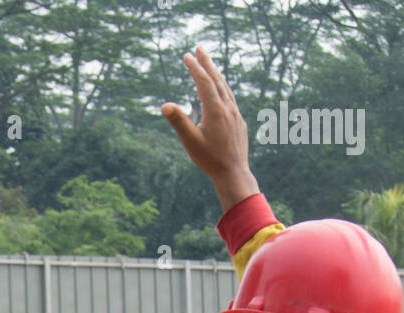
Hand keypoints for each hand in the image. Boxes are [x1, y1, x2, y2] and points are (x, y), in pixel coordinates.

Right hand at [161, 45, 258, 212]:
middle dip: (207, 63)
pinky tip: (220, 91)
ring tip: (209, 65)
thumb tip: (165, 105)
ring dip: (216, 74)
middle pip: (217, 79)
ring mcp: (235, 114)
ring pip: (225, 88)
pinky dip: (223, 88)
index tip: (187, 56)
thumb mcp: (190, 141)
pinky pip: (230, 98)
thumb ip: (179, 121)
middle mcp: (227, 108)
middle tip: (199, 48)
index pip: (204, 82)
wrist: (233, 173)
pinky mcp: (239, 122)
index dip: (195, 68)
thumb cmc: (210, 159)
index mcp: (215, 110)